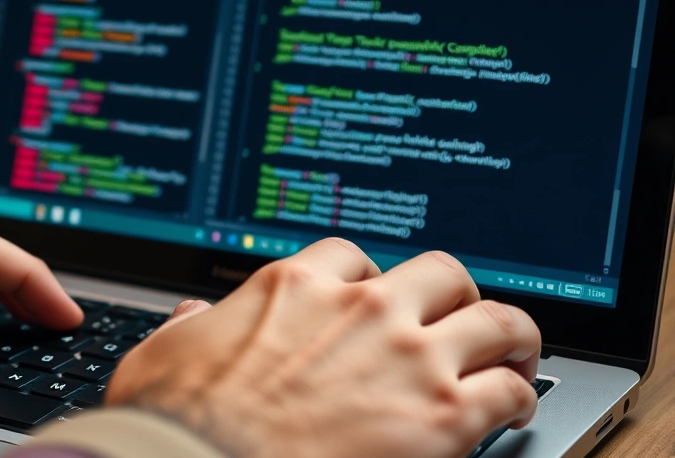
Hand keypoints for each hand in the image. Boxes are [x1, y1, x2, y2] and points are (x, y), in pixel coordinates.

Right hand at [107, 239, 540, 457]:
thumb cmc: (179, 424)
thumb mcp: (161, 356)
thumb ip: (186, 327)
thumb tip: (193, 315)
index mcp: (295, 287)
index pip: (352, 257)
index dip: (369, 279)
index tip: (375, 299)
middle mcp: (362, 309)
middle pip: (440, 270)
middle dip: (454, 293)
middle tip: (456, 315)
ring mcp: (409, 358)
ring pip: (495, 317)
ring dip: (509, 334)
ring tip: (513, 351)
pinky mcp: (444, 415)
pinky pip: (510, 388)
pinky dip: (519, 396)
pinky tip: (512, 410)